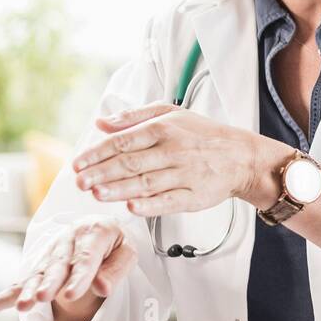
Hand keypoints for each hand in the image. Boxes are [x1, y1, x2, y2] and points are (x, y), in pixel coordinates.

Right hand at [0, 217, 134, 320]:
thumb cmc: (115, 243)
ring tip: (22, 306)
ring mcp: (50, 254)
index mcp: (95, 232)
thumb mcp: (128, 251)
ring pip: (38, 274)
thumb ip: (116, 269)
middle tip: (40, 299)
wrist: (97, 227)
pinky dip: (4, 295)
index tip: (72, 295)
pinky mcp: (39, 267)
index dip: (79, 277)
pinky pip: (20, 281)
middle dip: (49, 284)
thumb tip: (102, 289)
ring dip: (28, 290)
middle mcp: (68, 241)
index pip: (86, 258)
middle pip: (58, 266)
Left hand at [71, 103, 291, 215]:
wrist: (242, 157)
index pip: (124, 140)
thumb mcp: (171, 114)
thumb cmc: (203, 135)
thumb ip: (134, 117)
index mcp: (164, 128)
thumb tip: (102, 122)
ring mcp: (185, 174)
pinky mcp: (194, 196)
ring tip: (97, 194)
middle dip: (102, 173)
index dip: (98, 153)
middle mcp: (173, 151)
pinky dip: (150, 205)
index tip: (79, 163)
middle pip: (131, 163)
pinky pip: (169, 201)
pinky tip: (132, 206)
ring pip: (146, 183)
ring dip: (119, 190)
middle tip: (80, 182)